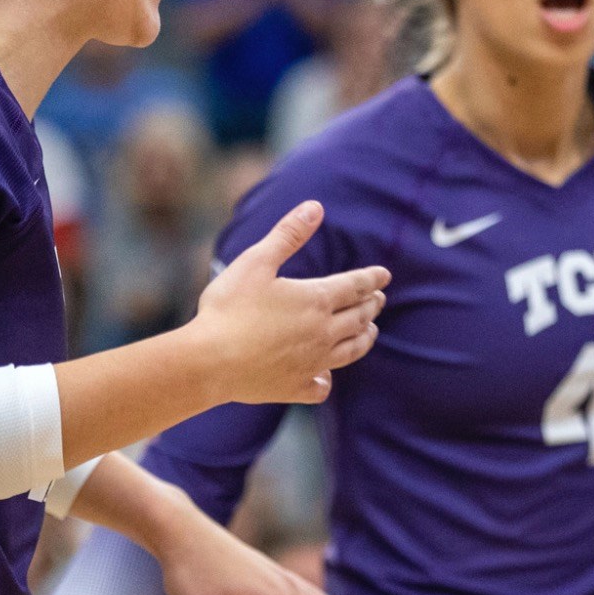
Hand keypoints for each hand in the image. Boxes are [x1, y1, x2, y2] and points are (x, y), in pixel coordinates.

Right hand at [191, 201, 388, 405]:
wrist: (209, 362)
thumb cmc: (229, 308)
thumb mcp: (256, 261)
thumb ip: (287, 234)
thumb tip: (315, 207)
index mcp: (315, 300)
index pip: (355, 286)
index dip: (371, 278)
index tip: (384, 275)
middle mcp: (322, 333)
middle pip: (358, 318)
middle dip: (371, 306)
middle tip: (378, 299)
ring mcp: (312, 363)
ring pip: (350, 351)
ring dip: (363, 338)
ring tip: (369, 332)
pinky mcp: (295, 387)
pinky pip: (321, 386)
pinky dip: (327, 379)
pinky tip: (324, 376)